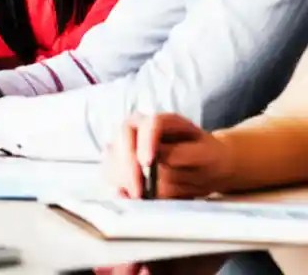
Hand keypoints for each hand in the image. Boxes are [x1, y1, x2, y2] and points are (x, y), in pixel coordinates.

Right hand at [105, 113, 234, 199]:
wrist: (205, 167)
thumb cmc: (208, 158)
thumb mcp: (206, 156)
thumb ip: (184, 155)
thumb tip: (159, 160)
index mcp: (164, 121)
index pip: (150, 124)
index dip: (145, 141)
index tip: (147, 163)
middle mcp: (140, 127)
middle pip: (124, 138)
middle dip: (128, 166)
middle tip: (139, 192)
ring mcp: (127, 143)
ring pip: (113, 156)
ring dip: (122, 178)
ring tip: (139, 197)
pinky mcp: (121, 162)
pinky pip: (111, 172)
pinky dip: (117, 185)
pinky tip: (128, 197)